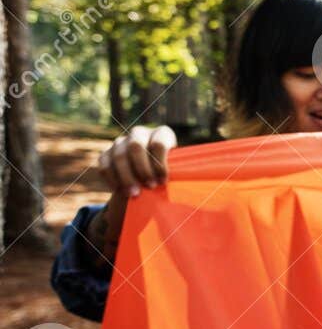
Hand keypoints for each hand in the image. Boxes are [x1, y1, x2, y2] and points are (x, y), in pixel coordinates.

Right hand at [89, 125, 175, 253]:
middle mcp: (140, 133)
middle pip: (135, 145)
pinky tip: (121, 191)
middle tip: (150, 186)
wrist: (145, 184)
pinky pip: (103, 165)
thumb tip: (209, 188)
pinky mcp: (105, 154)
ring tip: (136, 194)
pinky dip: (112, 179)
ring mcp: (120, 142)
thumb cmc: (169, 178)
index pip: (160, 141)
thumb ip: (185, 174)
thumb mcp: (179, 174)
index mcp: (162, 133)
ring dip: (126, 176)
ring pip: (118, 155)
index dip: (161, 162)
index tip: (164, 181)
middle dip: (142, 168)